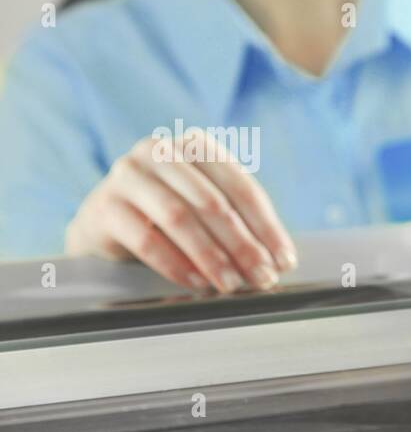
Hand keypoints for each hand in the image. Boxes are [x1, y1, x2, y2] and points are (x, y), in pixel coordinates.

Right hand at [65, 131, 296, 292]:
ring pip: (179, 218)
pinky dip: (175, 264)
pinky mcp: (104, 206)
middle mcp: (160, 151)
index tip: (284, 261)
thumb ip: (239, 222)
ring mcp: (128, 175)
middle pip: (212, 203)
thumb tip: (279, 261)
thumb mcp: (205, 208)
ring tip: (230, 284)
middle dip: (243, 246)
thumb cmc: (167, 216)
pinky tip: (196, 282)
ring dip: (211, 257)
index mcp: (195, 146)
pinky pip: (145, 238)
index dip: (267, 227)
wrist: (105, 224)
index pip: (241, 187)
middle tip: (262, 278)